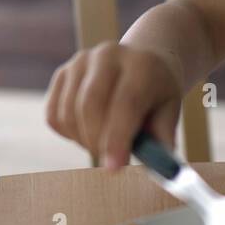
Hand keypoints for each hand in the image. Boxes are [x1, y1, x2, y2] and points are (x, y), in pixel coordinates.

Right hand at [45, 42, 182, 169]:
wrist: (142, 61)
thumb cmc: (157, 92)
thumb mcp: (170, 111)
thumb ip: (163, 138)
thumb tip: (158, 167)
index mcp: (141, 64)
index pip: (125, 103)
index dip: (117, 138)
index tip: (114, 168)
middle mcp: (108, 56)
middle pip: (90, 105)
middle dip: (96, 143)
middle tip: (110, 162)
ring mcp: (81, 62)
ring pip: (69, 114)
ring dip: (83, 140)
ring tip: (104, 143)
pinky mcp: (62, 73)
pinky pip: (54, 115)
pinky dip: (68, 134)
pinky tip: (88, 131)